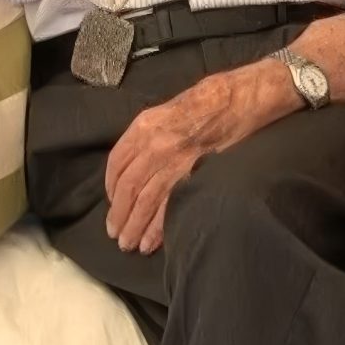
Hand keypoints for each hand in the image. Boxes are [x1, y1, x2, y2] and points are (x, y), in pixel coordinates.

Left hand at [101, 62, 289, 253]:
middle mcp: (153, 145)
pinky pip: (169, 206)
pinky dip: (158, 227)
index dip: (111, 187)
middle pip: (128, 187)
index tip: (113, 204)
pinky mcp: (193, 174)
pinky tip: (151, 241)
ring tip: (129, 244)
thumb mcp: (162, 113)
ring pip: (145, 200)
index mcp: (142, 127)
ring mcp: (173, 161)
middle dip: (120, 214)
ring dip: (135, 226)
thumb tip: (132, 168)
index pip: (116, 163)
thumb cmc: (200, 104)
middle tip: (117, 235)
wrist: (234, 100)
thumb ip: (144, 139)